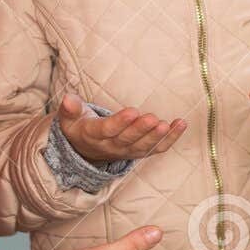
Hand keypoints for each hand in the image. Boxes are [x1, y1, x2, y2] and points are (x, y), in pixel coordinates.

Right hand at [58, 92, 186, 162]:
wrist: (86, 150)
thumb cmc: (79, 127)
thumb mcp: (69, 119)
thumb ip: (69, 109)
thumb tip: (67, 98)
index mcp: (94, 135)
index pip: (107, 130)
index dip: (120, 122)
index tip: (132, 111)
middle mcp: (112, 146)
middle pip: (128, 139)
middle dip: (141, 130)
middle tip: (153, 119)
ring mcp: (127, 151)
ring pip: (143, 146)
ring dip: (157, 137)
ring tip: (167, 124)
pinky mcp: (140, 151)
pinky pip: (156, 149)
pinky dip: (170, 139)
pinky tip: (181, 124)